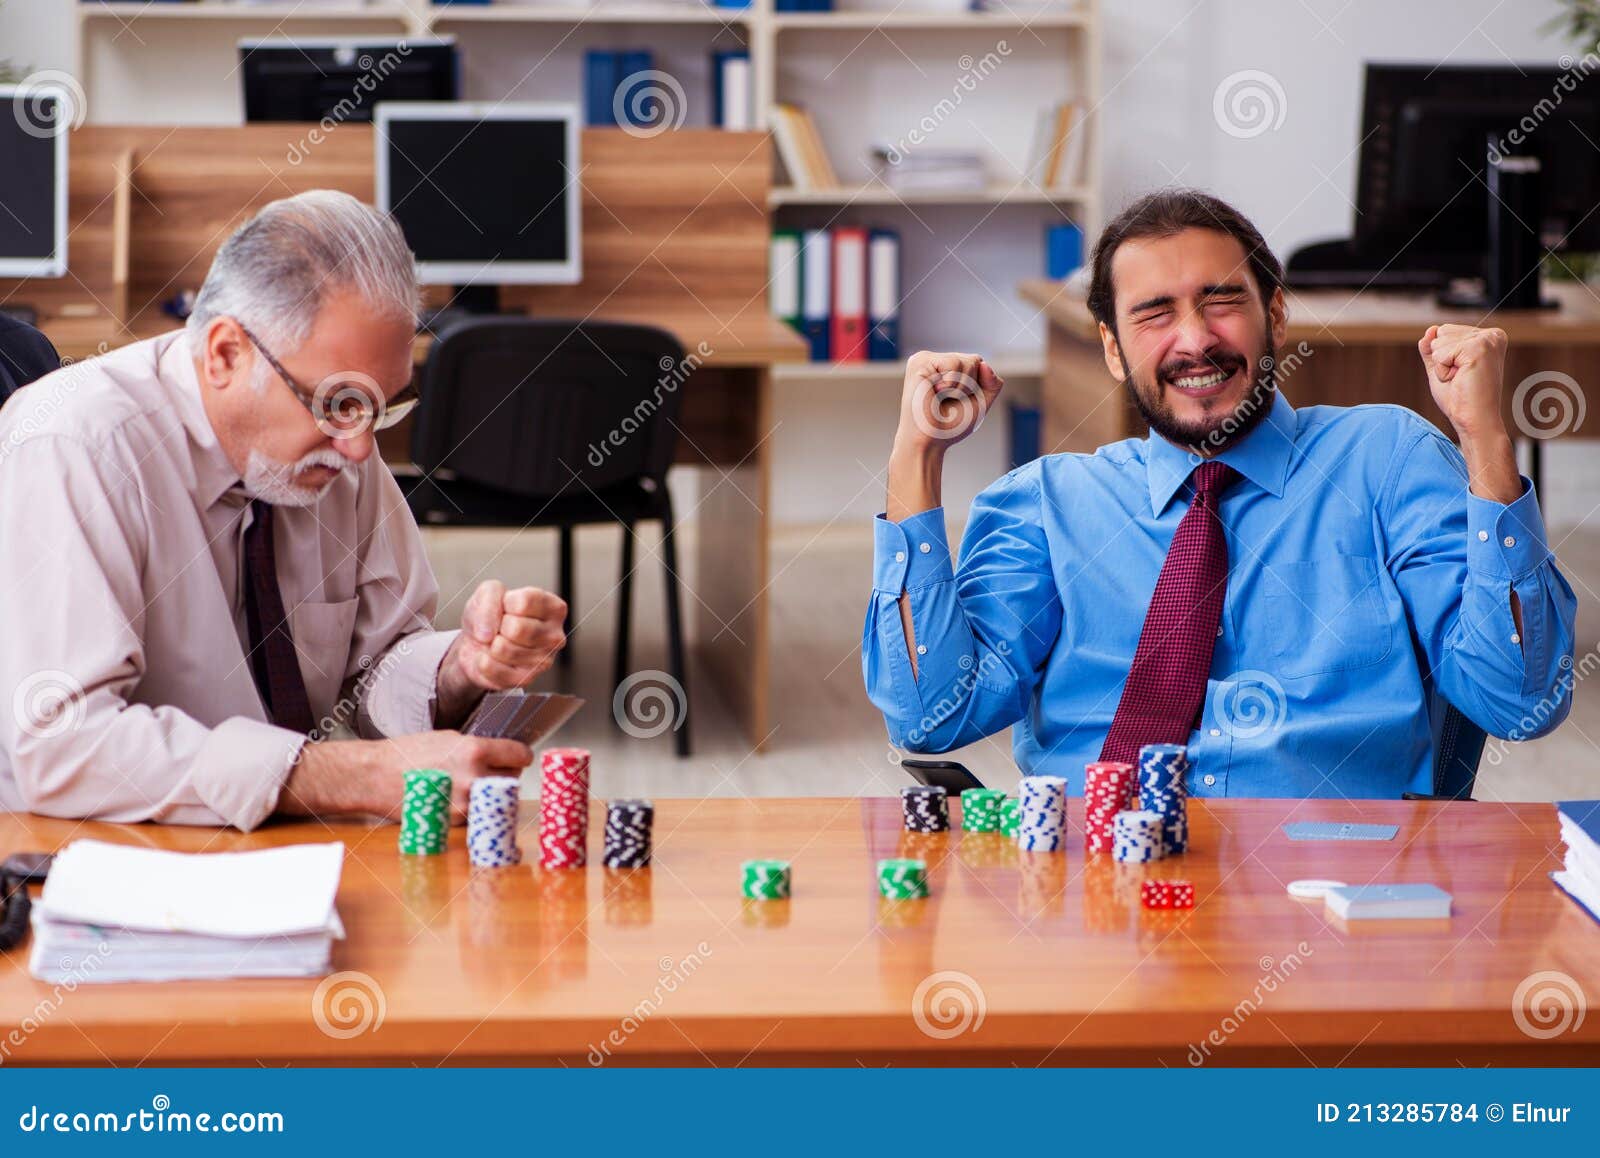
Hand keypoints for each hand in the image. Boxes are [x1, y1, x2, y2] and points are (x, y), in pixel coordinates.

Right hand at [369, 730, 532, 821]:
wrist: (376, 776)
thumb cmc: (408, 754)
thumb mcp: (449, 738)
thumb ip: (478, 746)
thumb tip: (501, 753)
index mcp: (475, 751)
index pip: (520, 756)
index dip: (519, 756)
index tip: (516, 757)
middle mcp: (475, 779)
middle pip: (513, 780)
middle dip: (506, 775)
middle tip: (493, 772)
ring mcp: (466, 804)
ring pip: (497, 801)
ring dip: (492, 795)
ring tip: (473, 786)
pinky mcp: (455, 822)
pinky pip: (479, 815)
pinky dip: (475, 808)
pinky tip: (458, 798)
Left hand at [449, 580, 566, 691]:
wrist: (478, 640)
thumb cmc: (493, 614)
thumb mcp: (489, 592)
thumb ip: (489, 600)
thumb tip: (487, 634)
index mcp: (554, 609)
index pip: (524, 602)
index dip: (505, 603)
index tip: (507, 606)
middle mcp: (555, 635)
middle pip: (516, 628)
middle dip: (498, 626)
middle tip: (501, 627)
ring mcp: (544, 660)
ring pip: (503, 649)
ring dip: (490, 644)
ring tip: (498, 642)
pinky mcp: (526, 679)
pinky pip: (494, 669)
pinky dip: (483, 661)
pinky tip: (491, 657)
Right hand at [894, 351, 1004, 454]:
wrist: (928, 441)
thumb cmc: (950, 425)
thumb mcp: (980, 403)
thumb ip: (992, 383)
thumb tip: (984, 364)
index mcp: (946, 368)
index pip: (977, 363)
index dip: (977, 386)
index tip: (957, 401)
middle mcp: (935, 360)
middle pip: (975, 360)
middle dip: (970, 387)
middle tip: (947, 401)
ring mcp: (926, 358)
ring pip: (968, 362)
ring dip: (961, 387)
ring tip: (940, 398)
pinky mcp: (920, 361)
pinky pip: (954, 363)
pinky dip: (952, 384)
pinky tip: (935, 392)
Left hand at [1418, 324, 1507, 440]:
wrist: (1474, 419)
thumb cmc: (1460, 398)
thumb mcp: (1440, 367)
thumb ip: (1433, 348)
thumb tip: (1429, 330)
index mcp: (1487, 336)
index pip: (1445, 330)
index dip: (1443, 356)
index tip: (1461, 372)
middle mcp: (1491, 335)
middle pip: (1441, 332)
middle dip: (1442, 359)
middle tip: (1461, 377)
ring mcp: (1487, 340)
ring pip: (1439, 341)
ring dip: (1442, 365)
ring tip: (1461, 378)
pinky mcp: (1479, 348)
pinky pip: (1440, 354)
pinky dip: (1443, 370)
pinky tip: (1460, 379)